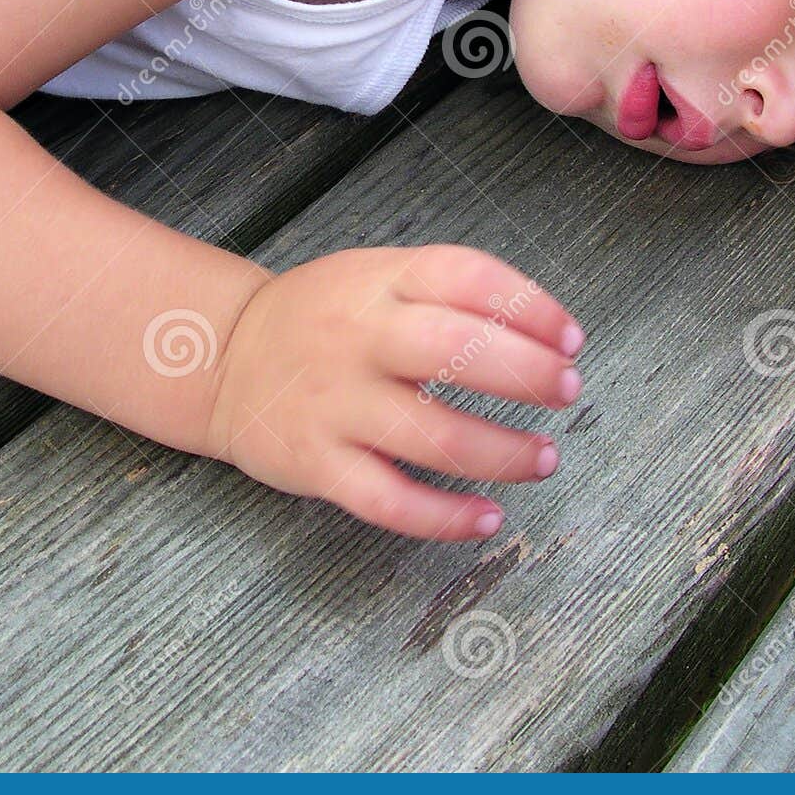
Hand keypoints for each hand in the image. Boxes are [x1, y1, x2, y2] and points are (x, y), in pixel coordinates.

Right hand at [202, 243, 583, 541]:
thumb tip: (543, 333)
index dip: (530, 306)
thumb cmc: (321, 319)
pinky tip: (487, 517)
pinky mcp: (317, 464)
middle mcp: (358, 338)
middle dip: (527, 373)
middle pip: (454, 349)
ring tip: (543, 458)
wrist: (223, 359)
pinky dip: (446, 518)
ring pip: (433, 435)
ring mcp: (335, 404)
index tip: (571, 338)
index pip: (467, 277)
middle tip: (568, 390)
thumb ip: (446, 292)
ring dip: (502, 453)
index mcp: (379, 282)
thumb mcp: (374, 277)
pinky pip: (389, 501)